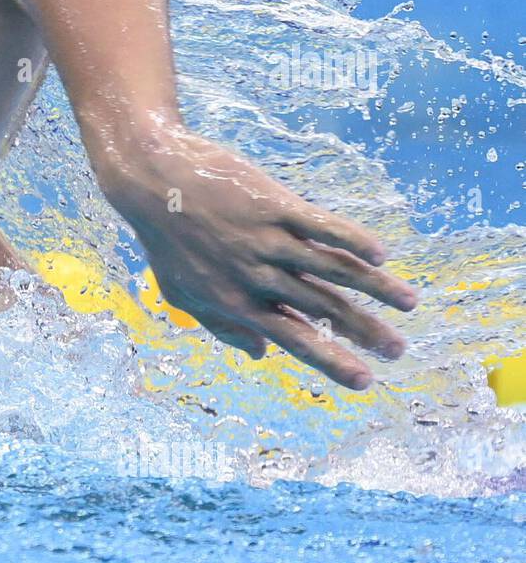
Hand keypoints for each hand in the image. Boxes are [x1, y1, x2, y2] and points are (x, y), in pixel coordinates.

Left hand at [98, 126, 417, 388]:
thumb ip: (222, 328)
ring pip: (332, 268)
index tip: (365, 381)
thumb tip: (262, 356)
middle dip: (365, 332)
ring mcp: (267, 238)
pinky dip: (353, 239)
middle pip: (323, 308)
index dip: (332, 361)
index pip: (295, 339)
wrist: (152, 180)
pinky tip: (381, 255)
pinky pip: (322, 225)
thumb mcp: (181, 293)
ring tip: (409, 304)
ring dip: (375, 288)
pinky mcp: (274, 204)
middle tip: (399, 350)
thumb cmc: (165, 241)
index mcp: (236, 302)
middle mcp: (256, 275)